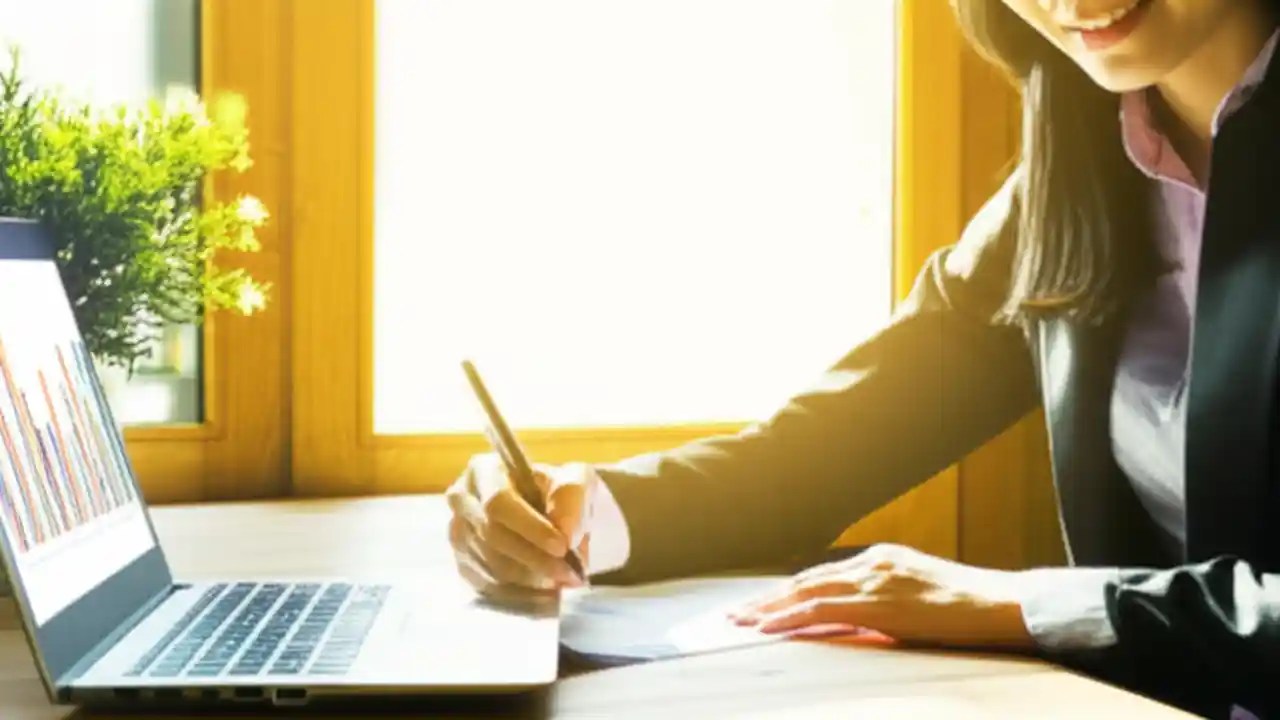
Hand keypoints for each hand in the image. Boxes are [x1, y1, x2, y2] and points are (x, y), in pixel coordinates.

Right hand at [446, 453, 593, 595]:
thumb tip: (565, 534)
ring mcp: (458, 534)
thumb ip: (572, 500)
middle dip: (534, 558)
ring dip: (530, 580)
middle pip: (491, 536)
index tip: (562, 546)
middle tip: (569, 574)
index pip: (498, 502)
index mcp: (485, 470)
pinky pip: (486, 587)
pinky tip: (545, 595)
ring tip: (563, 583)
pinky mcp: (464, 563)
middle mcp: (462, 500)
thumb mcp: (576, 481)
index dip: (529, 527)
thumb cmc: (559, 491)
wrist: (554, 512)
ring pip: (490, 564)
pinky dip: (519, 595)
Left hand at [729, 543, 1034, 648]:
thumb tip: (853, 626)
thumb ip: (882, 605)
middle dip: (768, 599)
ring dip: (770, 609)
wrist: (1001, 605)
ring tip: (742, 623)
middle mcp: (873, 562)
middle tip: (737, 614)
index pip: (823, 576)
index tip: (763, 604)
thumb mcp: (917, 599)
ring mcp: (874, 578)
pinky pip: (822, 610)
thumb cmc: (968, 609)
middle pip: (806, 580)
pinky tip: (770, 628)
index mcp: (882, 558)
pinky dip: (791, 618)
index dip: (789, 591)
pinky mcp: (878, 601)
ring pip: (806, 592)